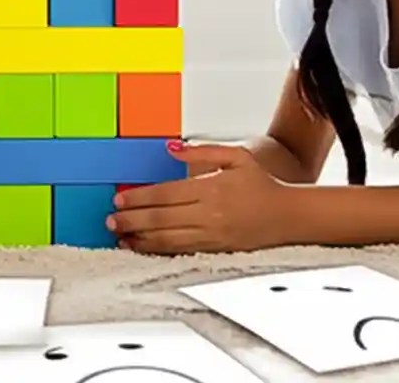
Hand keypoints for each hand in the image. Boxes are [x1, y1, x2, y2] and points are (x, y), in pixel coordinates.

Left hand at [107, 140, 290, 253]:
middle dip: (132, 220)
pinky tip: (143, 248)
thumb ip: (201, 151)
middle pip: (161, 219)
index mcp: (212, 189)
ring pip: (167, 240)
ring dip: (140, 239)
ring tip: (119, 236)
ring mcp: (212, 235)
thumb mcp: (236, 157)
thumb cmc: (262, 184)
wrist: (288, 216)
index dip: (140, 198)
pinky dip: (158, 251)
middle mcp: (210, 214)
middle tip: (110, 220)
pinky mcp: (215, 250)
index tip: (120, 199)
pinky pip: (180, 251)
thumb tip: (171, 148)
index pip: (166, 194)